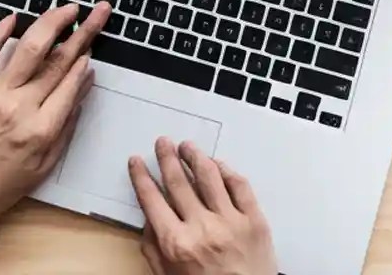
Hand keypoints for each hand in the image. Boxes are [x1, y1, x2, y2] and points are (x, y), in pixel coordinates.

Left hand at [0, 4, 109, 274]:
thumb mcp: (43, 165)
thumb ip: (66, 124)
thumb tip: (83, 86)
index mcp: (41, 128)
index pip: (70, 80)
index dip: (85, 57)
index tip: (93, 42)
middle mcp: (18, 106)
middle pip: (57, 59)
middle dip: (82, 31)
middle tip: (97, 11)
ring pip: (26, 49)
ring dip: (49, 24)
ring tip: (65, 9)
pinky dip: (0, 34)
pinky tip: (14, 18)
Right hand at [130, 138, 276, 274]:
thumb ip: (154, 249)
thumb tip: (148, 220)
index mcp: (177, 244)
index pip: (152, 200)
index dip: (141, 178)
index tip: (137, 162)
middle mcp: (202, 228)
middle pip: (178, 182)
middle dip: (167, 158)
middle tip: (162, 143)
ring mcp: (231, 222)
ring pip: (209, 176)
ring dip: (195, 156)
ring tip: (187, 146)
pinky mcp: (255, 220)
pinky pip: (239, 186)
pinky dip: (226, 170)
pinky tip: (217, 163)